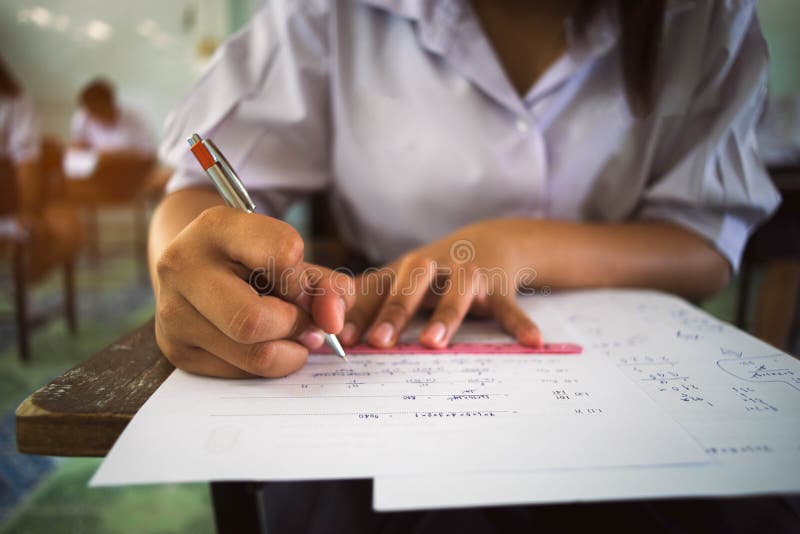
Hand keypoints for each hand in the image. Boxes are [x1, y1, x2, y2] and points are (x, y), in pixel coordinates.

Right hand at [154, 206, 353, 377]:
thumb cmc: (253, 259)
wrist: (197, 267)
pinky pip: (241, 374)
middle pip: (256, 320)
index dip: (303, 281)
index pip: (283, 256)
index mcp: (217, 228)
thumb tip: (332, 322)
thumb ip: (326, 285)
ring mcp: (173, 312)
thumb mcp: (293, 257)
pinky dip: (266, 366)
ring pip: (253, 355)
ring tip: (289, 334)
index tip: (301, 287)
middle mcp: (183, 267)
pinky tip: (262, 344)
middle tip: (304, 322)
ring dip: (288, 351)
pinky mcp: (176, 349)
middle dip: (295, 326)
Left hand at [339, 220, 541, 348]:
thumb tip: (321, 329)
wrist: (491, 242)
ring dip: (447, 314)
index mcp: (404, 270)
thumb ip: (367, 301)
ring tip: (435, 343)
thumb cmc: (434, 273)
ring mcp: (469, 274)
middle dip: (395, 311)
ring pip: (459, 290)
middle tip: (379, 341)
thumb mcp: (400, 281)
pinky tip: (531, 342)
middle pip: (412, 282)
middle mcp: (434, 267)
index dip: (356, 311)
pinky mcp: (500, 285)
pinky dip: (520, 323)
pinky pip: (509, 306)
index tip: (338, 337)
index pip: (376, 289)